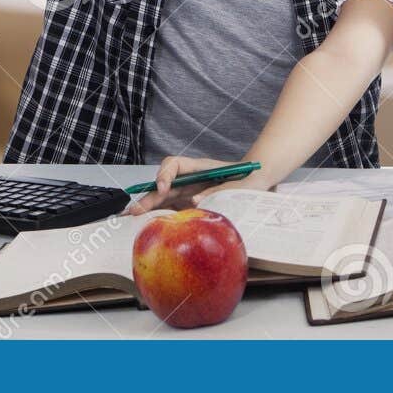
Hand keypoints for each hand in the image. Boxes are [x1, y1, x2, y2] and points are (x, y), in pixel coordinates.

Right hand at [123, 156, 268, 214]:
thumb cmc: (251, 178)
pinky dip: (160, 218)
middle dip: (148, 196)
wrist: (259, 184)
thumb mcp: (240, 184)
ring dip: (148, 208)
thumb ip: (219, 190)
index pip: (173, 165)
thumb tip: (195, 200)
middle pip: (163, 184)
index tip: (164, 189)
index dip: (164, 175)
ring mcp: (189, 193)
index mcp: (199, 168)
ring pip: (163, 199)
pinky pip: (172, 211)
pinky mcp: (191, 207)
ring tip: (132, 219)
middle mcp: (190, 180)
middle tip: (134, 211)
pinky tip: (148, 227)